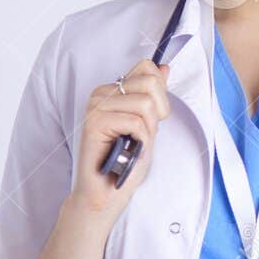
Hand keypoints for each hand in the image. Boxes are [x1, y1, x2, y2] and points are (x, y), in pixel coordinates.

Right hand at [71, 58, 169, 215]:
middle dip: (157, 112)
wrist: (108, 190)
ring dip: (148, 129)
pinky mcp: (95, 122)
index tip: (151, 118)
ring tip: (132, 142)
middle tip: (141, 133)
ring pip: (145, 103)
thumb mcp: (148, 122)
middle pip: (150, 83)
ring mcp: (96, 106)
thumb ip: (154, 95)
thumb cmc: (127, 158)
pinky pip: (136, 122)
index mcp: (113, 89)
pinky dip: (141, 139)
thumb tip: (163, 68)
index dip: (161, 95)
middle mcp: (101, 93)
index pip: (148, 68)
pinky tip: (127, 148)